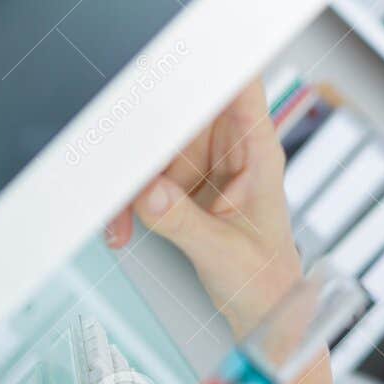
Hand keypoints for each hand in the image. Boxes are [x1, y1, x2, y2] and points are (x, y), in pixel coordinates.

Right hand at [105, 80, 299, 339]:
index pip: (236, 85)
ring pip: (151, 143)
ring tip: (118, 218)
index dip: (202, 72)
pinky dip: (125, 198)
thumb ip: (185, 223)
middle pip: (178, 109)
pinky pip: (142, 174)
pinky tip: (122, 226)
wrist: (262, 311)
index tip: (164, 81)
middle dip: (142, 131)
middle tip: (116, 156)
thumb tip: (150, 193)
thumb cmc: (266, 281)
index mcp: (256, 151)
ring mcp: (201, 163)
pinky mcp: (179, 183)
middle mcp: (228, 149)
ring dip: (126, 177)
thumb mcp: (226, 255)